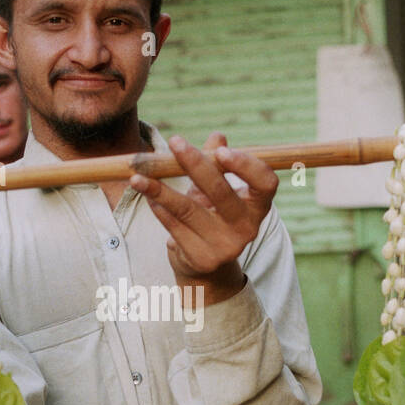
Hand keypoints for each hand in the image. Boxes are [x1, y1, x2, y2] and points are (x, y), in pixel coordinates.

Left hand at [129, 132, 277, 303]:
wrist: (205, 266)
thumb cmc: (213, 216)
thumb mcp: (216, 189)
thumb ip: (216, 163)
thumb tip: (217, 137)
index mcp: (257, 207)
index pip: (266, 183)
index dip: (246, 166)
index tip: (222, 151)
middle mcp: (246, 228)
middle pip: (221, 192)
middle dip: (195, 164)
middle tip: (175, 142)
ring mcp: (224, 246)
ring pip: (188, 209)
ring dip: (160, 189)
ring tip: (138, 175)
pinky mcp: (201, 258)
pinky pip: (173, 225)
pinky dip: (157, 206)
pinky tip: (144, 192)